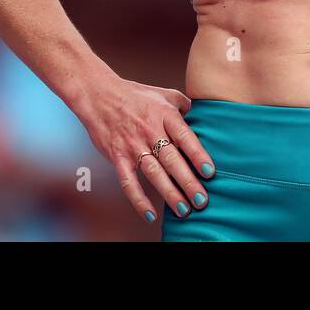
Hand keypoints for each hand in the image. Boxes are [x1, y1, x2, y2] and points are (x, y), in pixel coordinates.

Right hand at [78, 77, 214, 224]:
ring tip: (183, 210)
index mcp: (165, 115)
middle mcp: (150, 130)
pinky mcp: (117, 156)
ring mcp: (133, 145)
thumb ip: (185, 106)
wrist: (99, 95)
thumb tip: (204, 119)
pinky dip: (138, 199)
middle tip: (201, 200)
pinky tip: (150, 214)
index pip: (185, 137)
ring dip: (169, 193)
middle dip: (188, 182)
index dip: (198, 155)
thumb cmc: (135, 96)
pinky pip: (128, 182)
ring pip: (154, 173)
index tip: (209, 172)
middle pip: (172, 159)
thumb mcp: (164, 94)